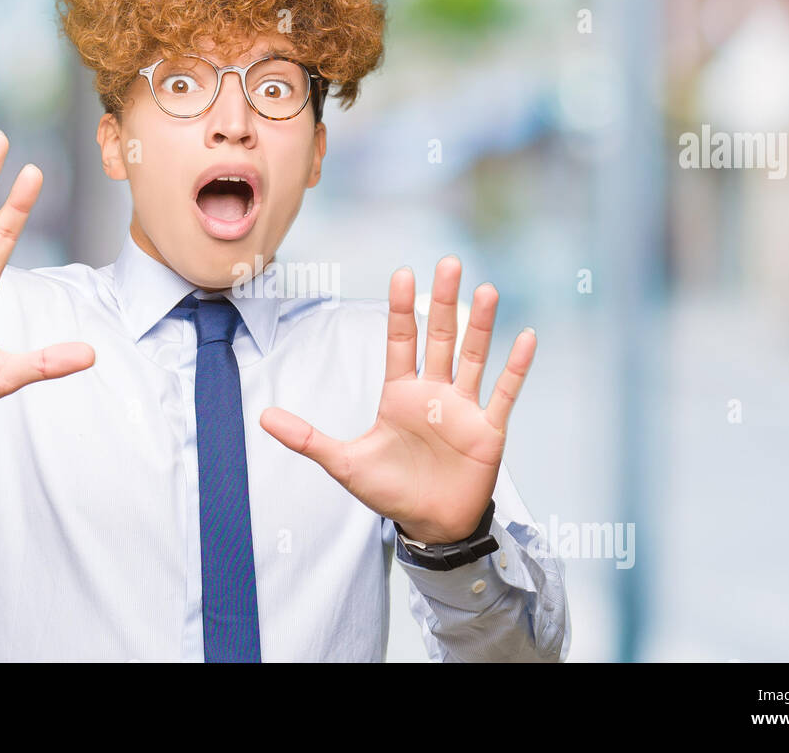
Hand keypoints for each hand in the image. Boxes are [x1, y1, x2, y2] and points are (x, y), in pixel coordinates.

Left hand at [259, 256, 534, 543]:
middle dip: (443, 302)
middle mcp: (433, 393)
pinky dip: (517, 367)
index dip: (401, 309)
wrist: (429, 525)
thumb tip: (262, 417)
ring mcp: (463, 409)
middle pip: (439, 338)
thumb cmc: (389, 491)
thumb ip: (307, 437)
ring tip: (486, 289)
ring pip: (473, 357)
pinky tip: (526, 337)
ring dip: (480, 325)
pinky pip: (505, 393)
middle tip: (449, 262)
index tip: (402, 273)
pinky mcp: (488, 430)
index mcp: (400, 394)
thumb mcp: (344, 463)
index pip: (400, 341)